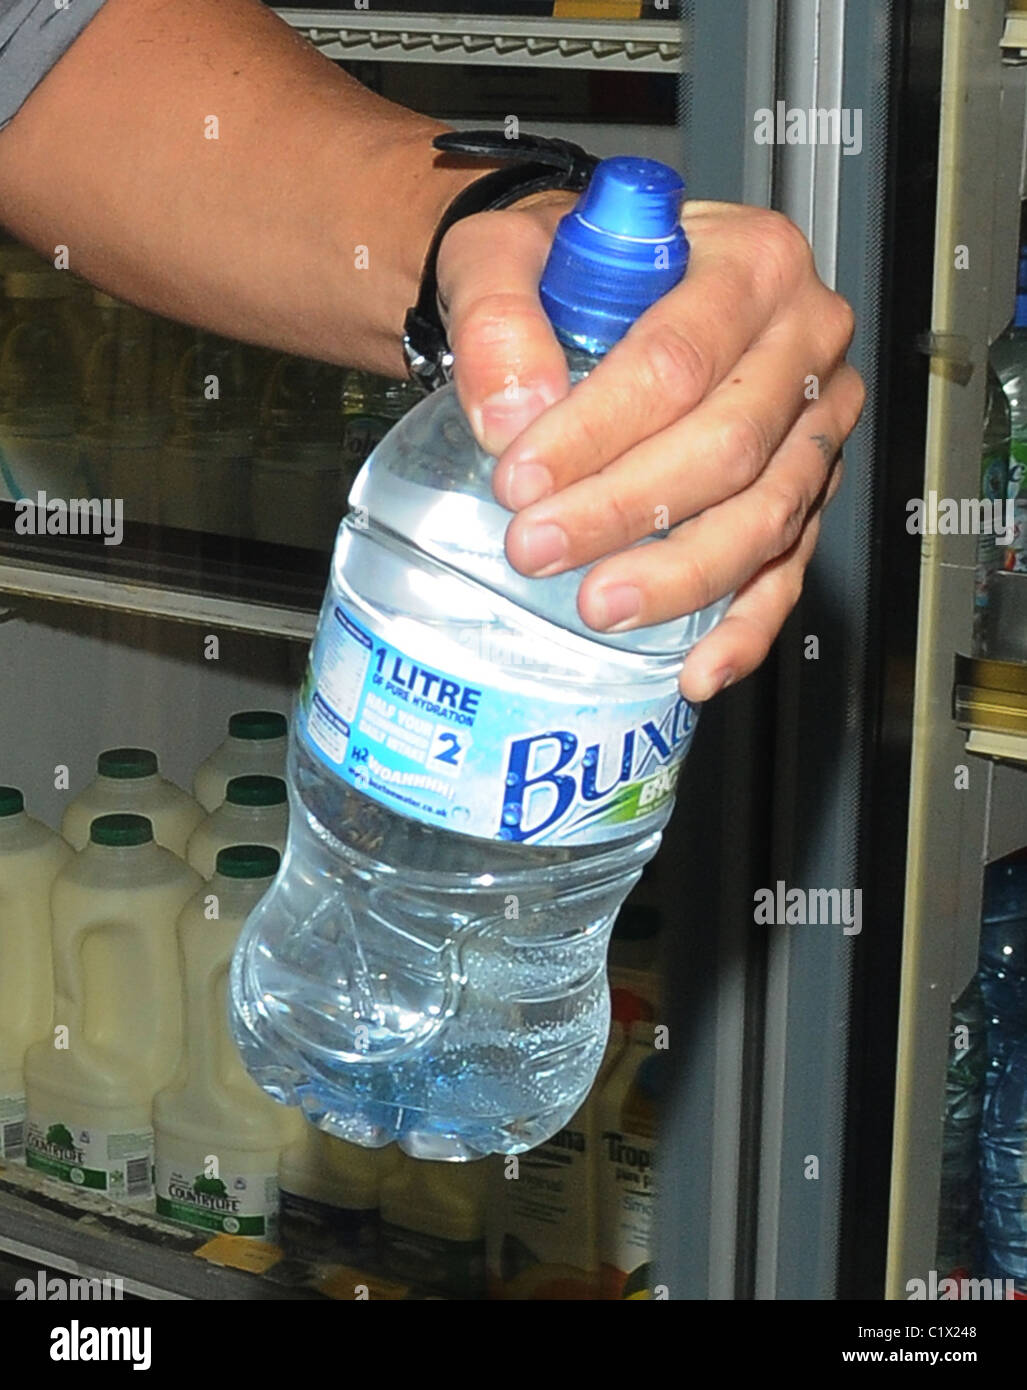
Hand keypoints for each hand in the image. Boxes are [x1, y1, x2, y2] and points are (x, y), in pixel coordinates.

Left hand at [438, 195, 863, 701]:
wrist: (592, 288)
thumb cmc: (562, 268)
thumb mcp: (505, 252)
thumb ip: (498, 313)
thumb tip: (513, 412)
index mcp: (751, 261)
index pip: (677, 362)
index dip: (596, 431)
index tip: (519, 478)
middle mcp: (804, 339)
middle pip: (729, 446)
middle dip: (627, 509)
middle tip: (538, 548)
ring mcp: (815, 423)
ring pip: (767, 515)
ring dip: (680, 574)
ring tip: (598, 606)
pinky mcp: (806, 490)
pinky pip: (789, 566)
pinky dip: (747, 626)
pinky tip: (699, 668)